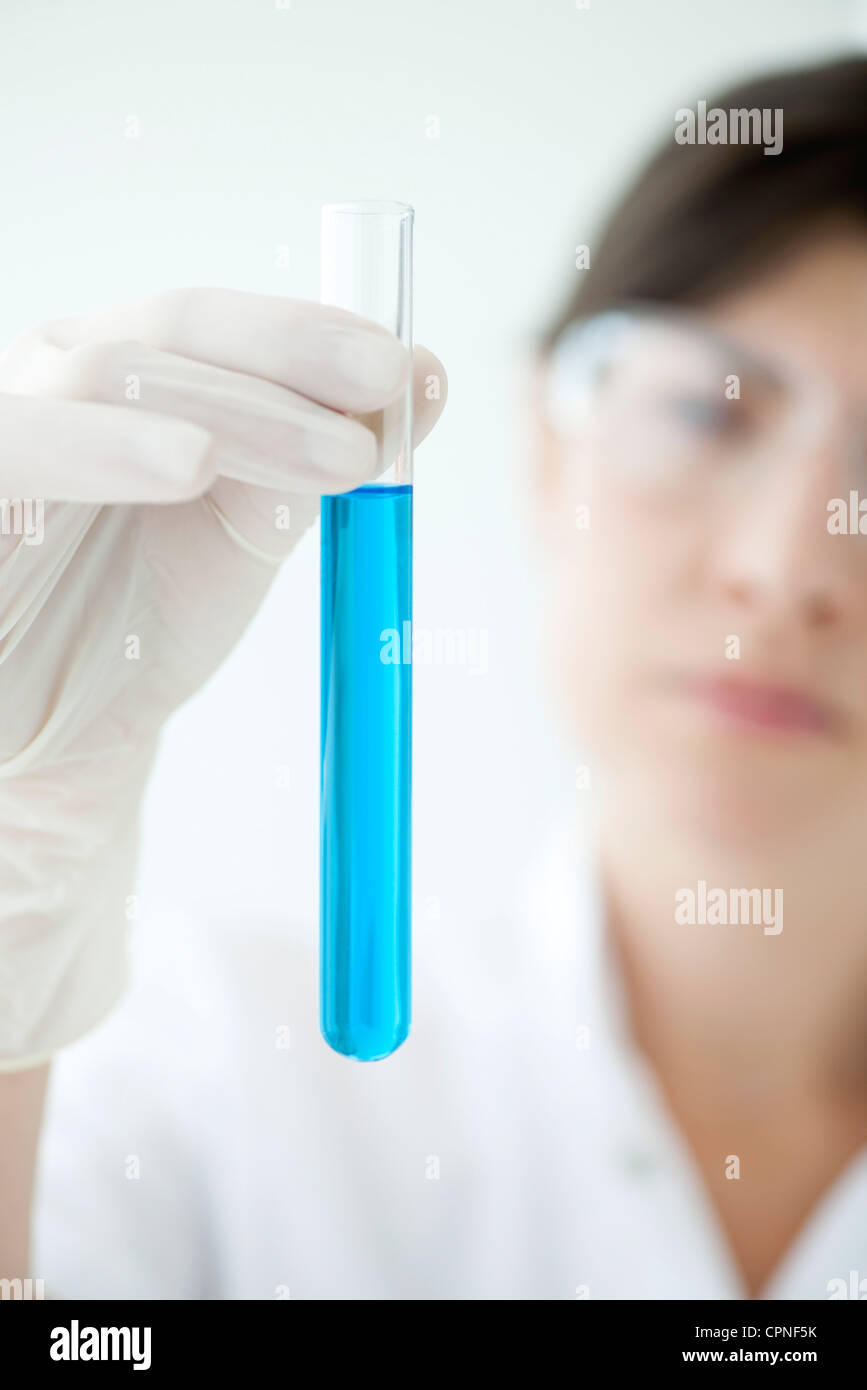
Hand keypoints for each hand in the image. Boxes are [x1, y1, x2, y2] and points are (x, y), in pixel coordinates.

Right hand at [0, 287, 446, 1063]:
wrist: (60, 735)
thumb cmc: (137, 625)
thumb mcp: (245, 532)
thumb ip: (314, 455)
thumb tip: (420, 380)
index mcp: (126, 373)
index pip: (215, 323)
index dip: (311, 333)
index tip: (407, 372)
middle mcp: (55, 378)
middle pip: (169, 330)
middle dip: (290, 361)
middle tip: (383, 407)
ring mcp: (7, 427)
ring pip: (105, 373)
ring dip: (234, 409)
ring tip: (331, 454)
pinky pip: (19, 447)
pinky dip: (105, 446)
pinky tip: (187, 462)